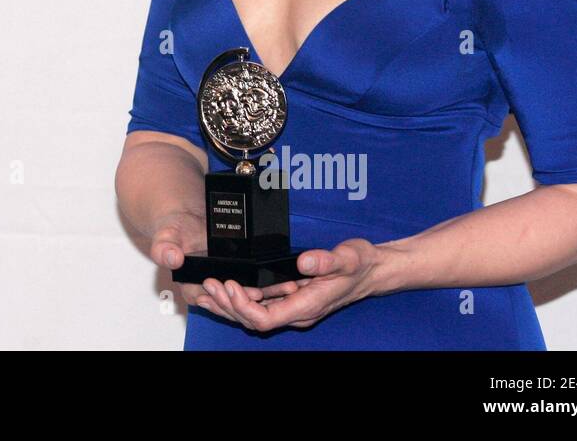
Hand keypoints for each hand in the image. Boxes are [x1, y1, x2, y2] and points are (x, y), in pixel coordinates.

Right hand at [148, 214, 276, 310]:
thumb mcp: (165, 235)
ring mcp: (226, 282)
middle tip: (272, 290)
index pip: (210, 300)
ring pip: (248, 294)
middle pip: (234, 301)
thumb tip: (171, 258)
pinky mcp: (239, 274)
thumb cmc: (174, 227)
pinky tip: (284, 275)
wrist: (185, 213)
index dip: (228, 298)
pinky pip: (256, 281)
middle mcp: (210, 288)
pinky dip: (269, 280)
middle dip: (254, 297)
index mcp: (190, 286)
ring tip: (285, 285)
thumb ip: (164, 248)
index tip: (244, 289)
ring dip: (267, 291)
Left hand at [192, 239, 384, 330]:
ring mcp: (290, 305)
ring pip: (251, 314)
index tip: (230, 285)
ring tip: (205, 289)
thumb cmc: (360, 266)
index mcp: (307, 306)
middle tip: (209, 284)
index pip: (266, 319)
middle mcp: (296, 311)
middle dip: (227, 304)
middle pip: (252, 320)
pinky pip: (257, 303)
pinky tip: (221, 289)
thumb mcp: (348, 258)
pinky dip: (237, 297)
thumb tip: (305, 261)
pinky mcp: (287, 296)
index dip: (243, 306)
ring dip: (227, 303)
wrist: (371, 270)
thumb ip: (327, 261)